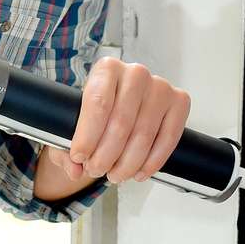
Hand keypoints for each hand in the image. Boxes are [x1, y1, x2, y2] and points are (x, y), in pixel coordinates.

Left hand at [48, 56, 191, 184]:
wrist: (123, 105)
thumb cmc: (98, 112)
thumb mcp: (74, 125)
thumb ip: (65, 148)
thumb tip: (74, 168)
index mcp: (107, 68)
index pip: (98, 103)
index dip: (88, 135)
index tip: (80, 157)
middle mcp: (136, 73)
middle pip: (121, 122)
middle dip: (106, 155)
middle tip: (95, 171)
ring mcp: (161, 87)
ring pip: (143, 135)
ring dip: (127, 163)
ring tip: (115, 175)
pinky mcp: (179, 102)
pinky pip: (167, 139)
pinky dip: (152, 162)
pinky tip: (138, 172)